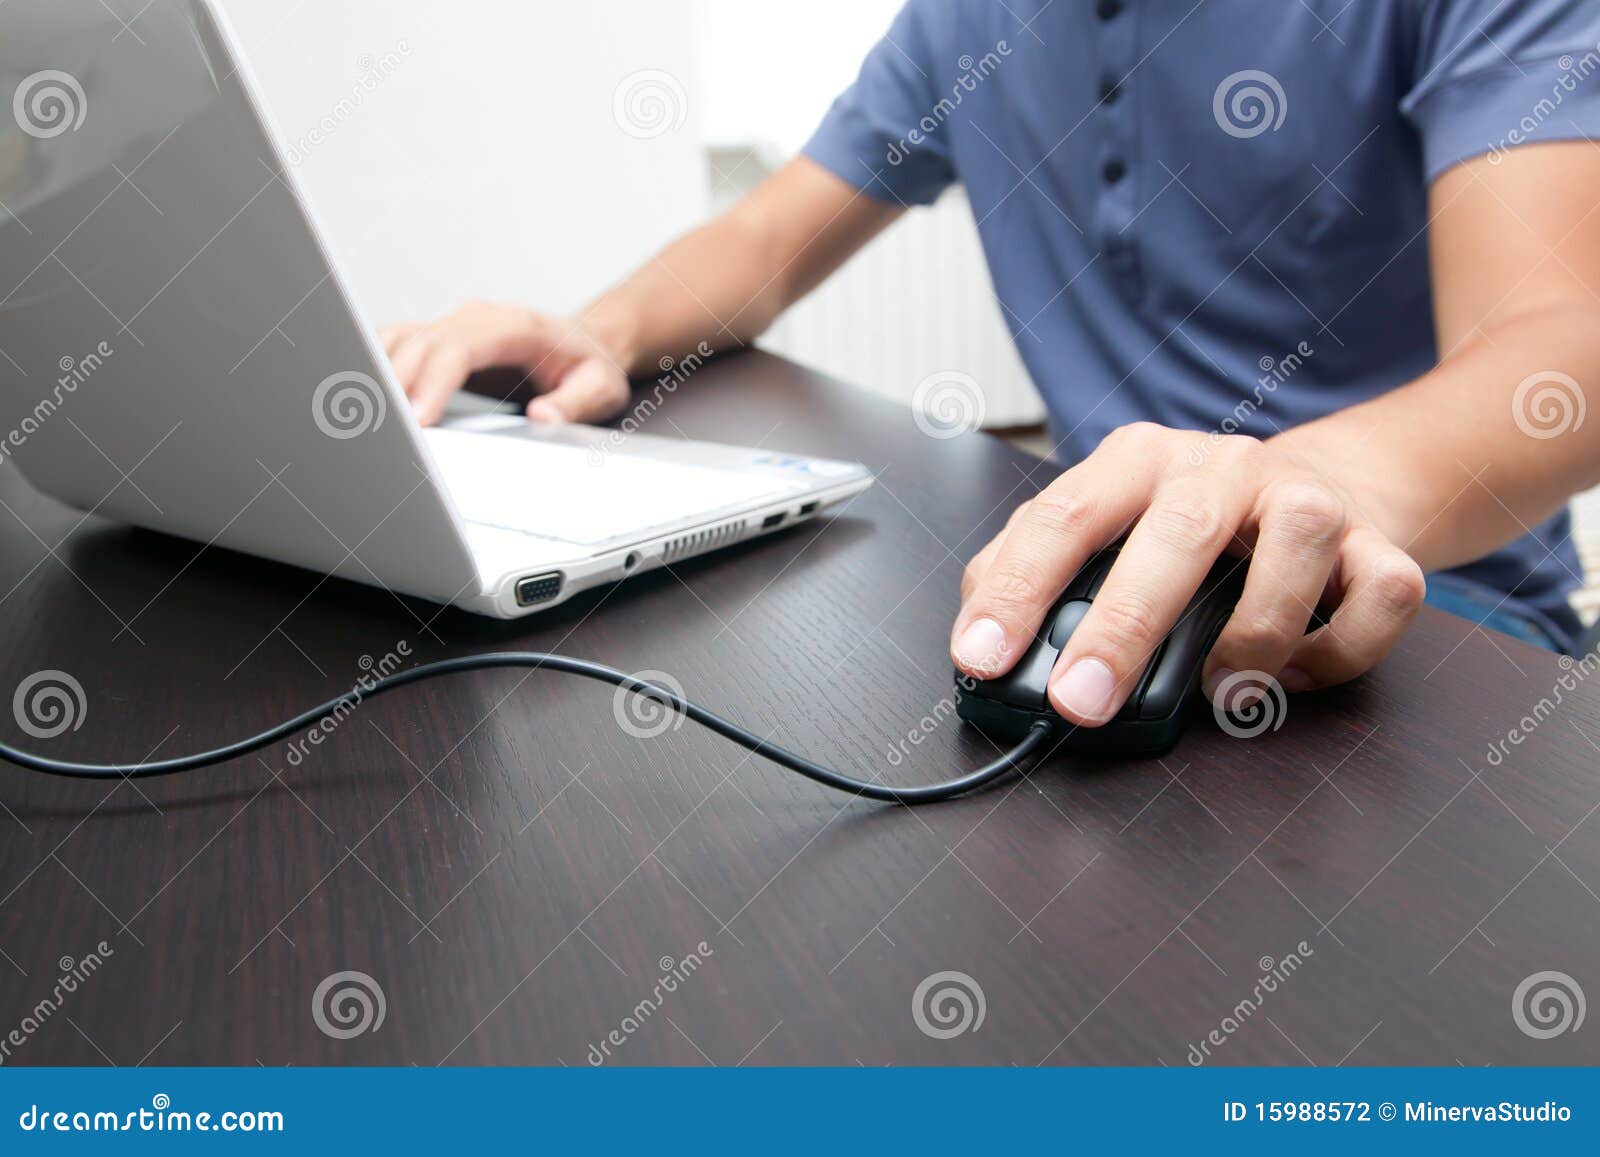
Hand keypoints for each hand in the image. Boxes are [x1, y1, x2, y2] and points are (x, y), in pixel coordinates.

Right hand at [379, 301, 630, 426]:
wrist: (586, 344)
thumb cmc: (590, 366)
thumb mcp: (602, 387)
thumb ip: (576, 402)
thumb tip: (542, 417)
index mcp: (516, 326)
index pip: (459, 348)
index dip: (433, 382)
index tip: (419, 419)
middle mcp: (479, 319)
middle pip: (421, 344)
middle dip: (397, 387)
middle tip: (384, 433)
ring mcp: (455, 327)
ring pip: (400, 341)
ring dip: (379, 376)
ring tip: (368, 419)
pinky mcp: (441, 341)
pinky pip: (397, 345)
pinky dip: (377, 368)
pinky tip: (368, 400)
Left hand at [951, 423, 1425, 724]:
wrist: (1327, 480)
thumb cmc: (1192, 523)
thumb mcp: (1103, 526)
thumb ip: (1032, 570)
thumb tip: (976, 637)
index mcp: (1137, 461)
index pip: (1063, 517)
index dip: (1017, 591)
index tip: (984, 657)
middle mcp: (1221, 466)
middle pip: (1175, 534)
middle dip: (1122, 627)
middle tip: (1080, 701)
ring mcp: (1305, 496)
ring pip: (1299, 546)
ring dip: (1256, 635)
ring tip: (1219, 685)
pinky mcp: (1378, 538)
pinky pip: (1383, 593)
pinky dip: (1338, 650)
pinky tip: (1293, 671)